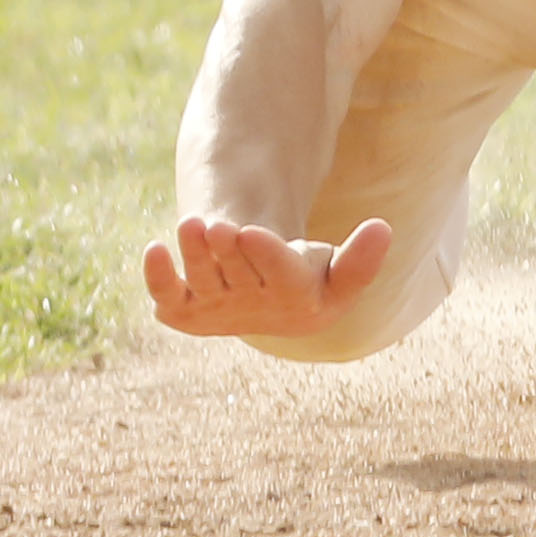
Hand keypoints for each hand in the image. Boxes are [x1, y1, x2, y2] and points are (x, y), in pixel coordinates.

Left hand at [143, 215, 390, 338]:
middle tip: (220, 227)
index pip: (281, 278)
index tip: (249, 231)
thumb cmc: (309, 281)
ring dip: (194, 256)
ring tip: (192, 226)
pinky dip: (157, 278)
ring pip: (203, 280)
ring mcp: (216, 308)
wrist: (267, 308)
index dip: (265, 256)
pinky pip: (167, 299)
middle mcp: (253, 309)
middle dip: (228, 251)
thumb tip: (383, 227)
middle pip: (239, 275)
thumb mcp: (340, 275)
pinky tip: (152, 249)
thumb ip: (362, 260)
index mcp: (297, 302)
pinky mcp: (184, 311)